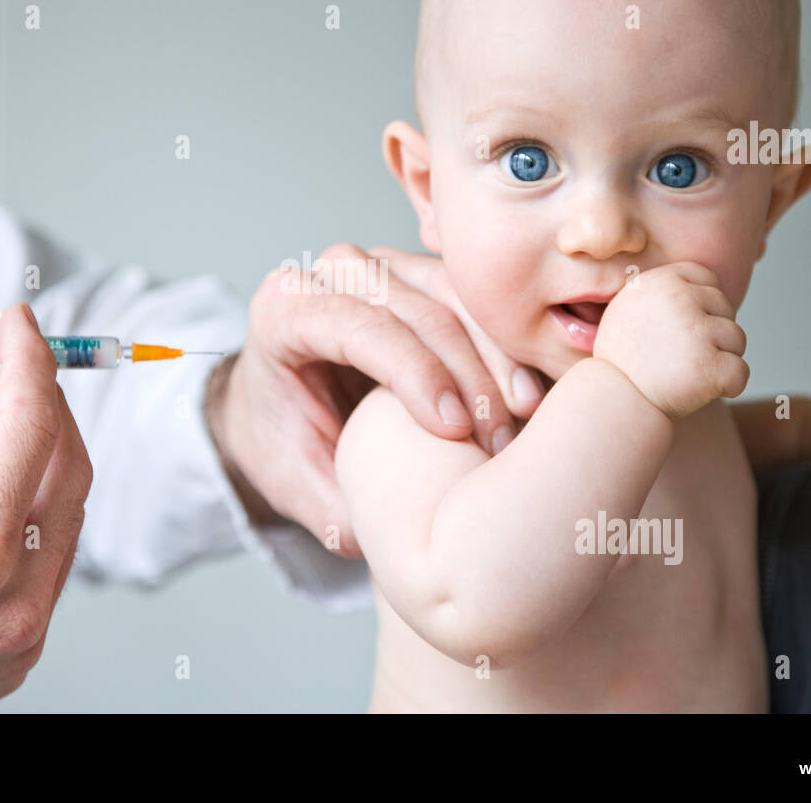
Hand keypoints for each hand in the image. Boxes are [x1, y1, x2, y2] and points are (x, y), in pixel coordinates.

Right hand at [0, 303, 92, 711]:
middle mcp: (15, 600)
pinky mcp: (17, 656)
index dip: (28, 360)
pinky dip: (8, 527)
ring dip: (10, 477)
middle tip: (0, 372)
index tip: (18, 322)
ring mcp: (22, 636)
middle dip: (34, 409)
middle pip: (67, 467)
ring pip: (58, 516)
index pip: (31, 426)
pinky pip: (43, 565)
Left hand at [207, 244, 544, 558]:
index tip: (456, 430)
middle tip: (501, 440)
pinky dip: (504, 337)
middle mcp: (328, 275)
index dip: (413, 371)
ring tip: (525, 414)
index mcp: (282, 312)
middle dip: (466, 371)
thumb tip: (410, 542)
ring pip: (451, 291)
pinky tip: (529, 387)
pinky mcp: (420, 274)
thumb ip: (340, 511)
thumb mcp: (299, 488)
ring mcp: (379, 267)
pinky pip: (472, 294)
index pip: (357, 324)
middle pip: (412, 306)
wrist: (281, 409)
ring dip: (495, 352)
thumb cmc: (286, 445)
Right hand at [593, 262, 748, 421]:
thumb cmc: (620, 363)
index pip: (708, 278)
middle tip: (684, 357)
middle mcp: (680, 299)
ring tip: (688, 374)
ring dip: (721, 359)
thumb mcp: (626, 311)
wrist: (612, 402)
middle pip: (725, 308)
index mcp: (660, 281)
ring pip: (737, 339)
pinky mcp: (710, 365)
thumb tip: (694, 289)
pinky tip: (703, 391)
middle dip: (714, 333)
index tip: (690, 328)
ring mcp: (697, 331)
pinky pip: (740, 372)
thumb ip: (658, 294)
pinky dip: (728, 386)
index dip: (705, 304)